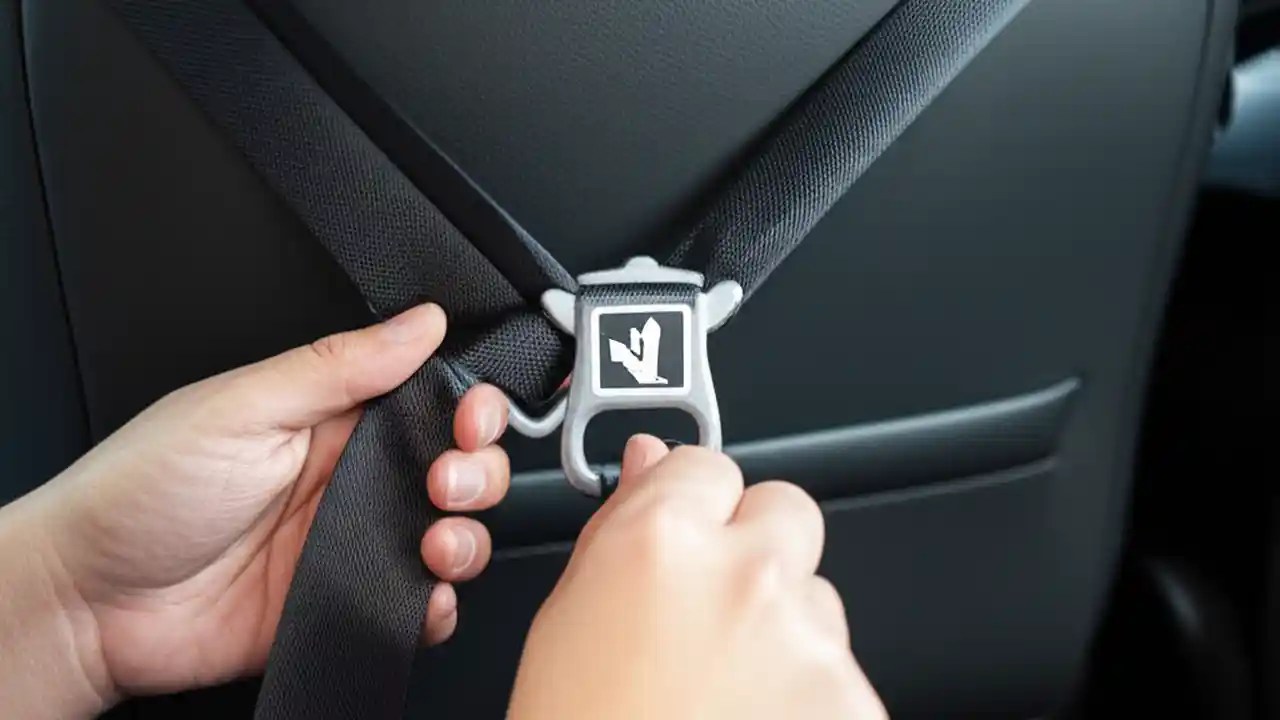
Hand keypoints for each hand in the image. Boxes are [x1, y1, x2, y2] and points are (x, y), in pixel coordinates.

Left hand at [8, 303, 511, 709]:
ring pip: (451, 536)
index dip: (469, 407)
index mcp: (331, 418)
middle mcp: (351, 480)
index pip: (429, 401)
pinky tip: (424, 594)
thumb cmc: (140, 491)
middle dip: (476, 472)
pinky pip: (416, 606)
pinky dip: (437, 606)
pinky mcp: (344, 604)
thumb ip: (338, 366)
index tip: (475, 416)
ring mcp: (350, 545)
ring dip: (466, 538)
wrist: (87, 603)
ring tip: (436, 541)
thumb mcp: (240, 408)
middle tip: (447, 481)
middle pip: (456, 468)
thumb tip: (421, 320)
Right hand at [507, 438, 886, 719]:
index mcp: (660, 544)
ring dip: (785, 631)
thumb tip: (649, 459)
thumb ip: (620, 528)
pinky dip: (809, 697)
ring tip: (728, 696)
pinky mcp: (852, 703)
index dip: (695, 507)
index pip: (708, 465)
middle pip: (786, 511)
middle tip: (717, 616)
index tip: (690, 536)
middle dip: (758, 550)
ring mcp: (807, 644)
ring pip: (818, 598)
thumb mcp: (568, 622)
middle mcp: (742, 577)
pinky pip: (840, 672)